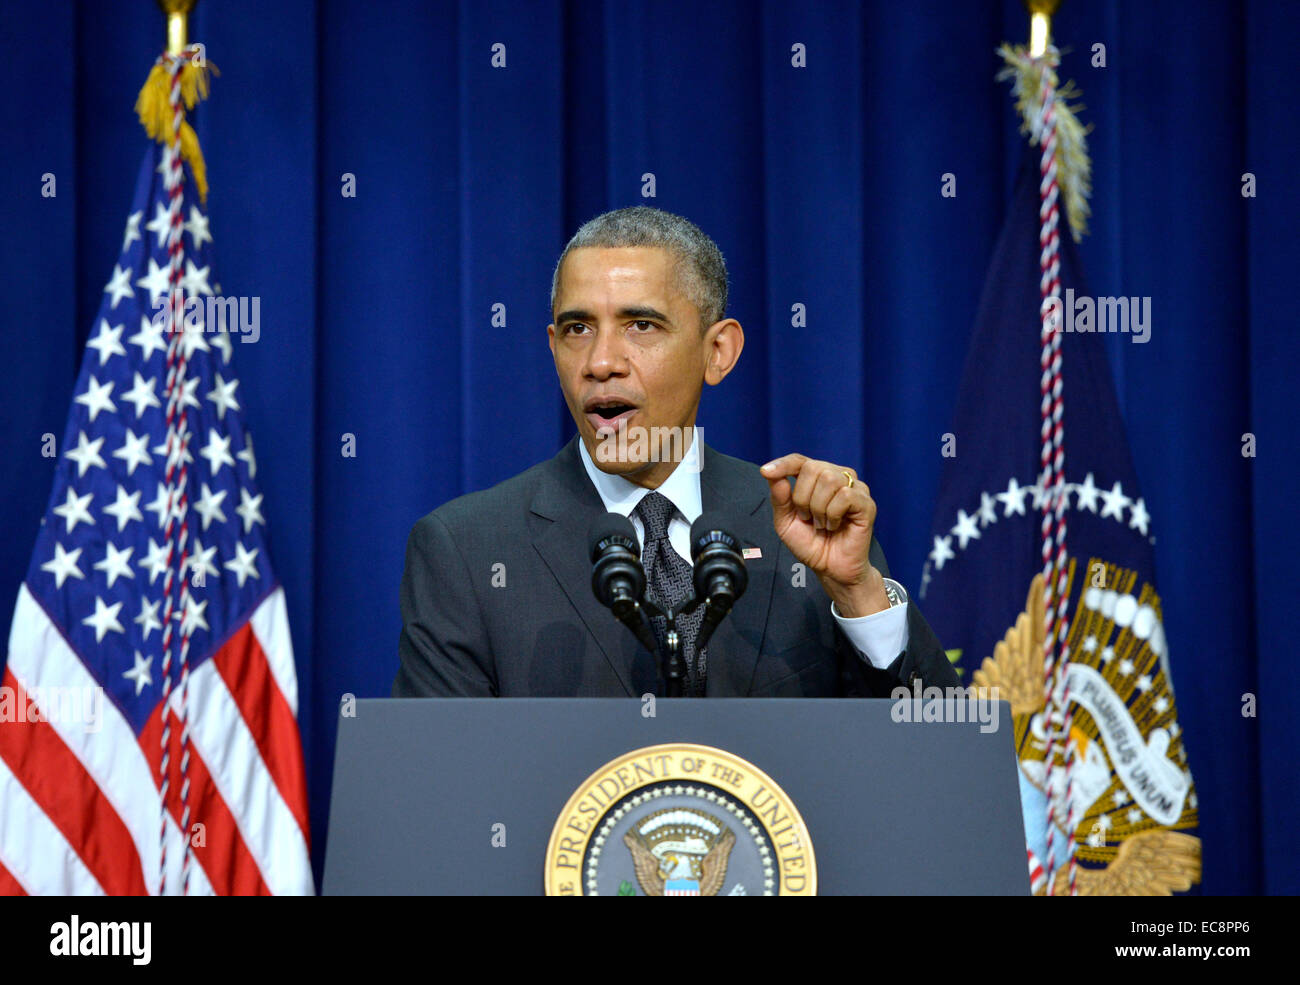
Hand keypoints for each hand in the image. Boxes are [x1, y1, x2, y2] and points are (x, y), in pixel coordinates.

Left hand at [760, 453, 891, 617]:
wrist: (830, 568)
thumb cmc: (810, 543)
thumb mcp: (785, 522)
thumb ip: (779, 498)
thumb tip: (772, 474)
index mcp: (816, 478)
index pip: (798, 460)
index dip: (782, 464)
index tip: (765, 472)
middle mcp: (837, 477)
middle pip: (812, 468)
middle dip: (802, 497)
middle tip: (808, 518)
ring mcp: (854, 488)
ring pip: (829, 480)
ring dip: (818, 508)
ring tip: (822, 524)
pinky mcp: (866, 503)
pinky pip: (845, 495)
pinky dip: (833, 514)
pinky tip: (835, 525)